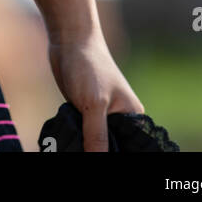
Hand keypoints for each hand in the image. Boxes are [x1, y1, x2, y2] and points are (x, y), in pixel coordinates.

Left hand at [47, 27, 144, 152]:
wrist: (69, 40)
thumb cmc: (88, 66)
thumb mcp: (94, 104)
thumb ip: (97, 136)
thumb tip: (97, 160)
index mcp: (133, 117)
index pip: (132, 148)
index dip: (119, 154)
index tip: (98, 153)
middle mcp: (121, 119)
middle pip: (113, 148)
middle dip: (98, 151)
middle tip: (82, 149)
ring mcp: (102, 116)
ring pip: (96, 144)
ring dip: (85, 147)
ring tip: (72, 147)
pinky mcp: (85, 113)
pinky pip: (83, 135)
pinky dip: (77, 140)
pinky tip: (68, 142)